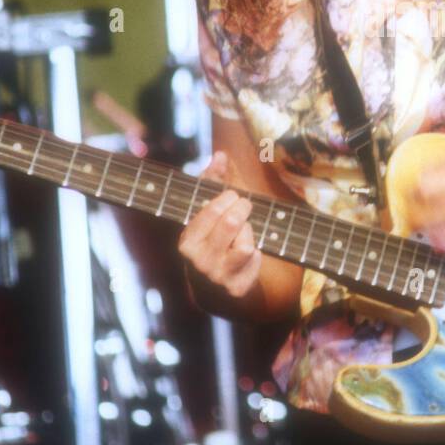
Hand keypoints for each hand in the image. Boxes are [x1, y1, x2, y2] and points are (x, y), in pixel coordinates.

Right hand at [177, 150, 262, 302]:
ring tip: (243, 232)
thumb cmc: (212, 239)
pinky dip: (256, 253)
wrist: (215, 288)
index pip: (211, 212)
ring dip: (249, 233)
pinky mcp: (236, 288)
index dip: (227, 199)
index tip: (232, 195)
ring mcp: (217, 277)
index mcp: (187, 242)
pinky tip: (248, 254)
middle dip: (243, 209)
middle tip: (245, 205)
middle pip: (232, 224)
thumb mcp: (207, 212)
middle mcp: (199, 262)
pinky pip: (255, 260)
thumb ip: (212, 182)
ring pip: (245, 245)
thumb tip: (220, 155)